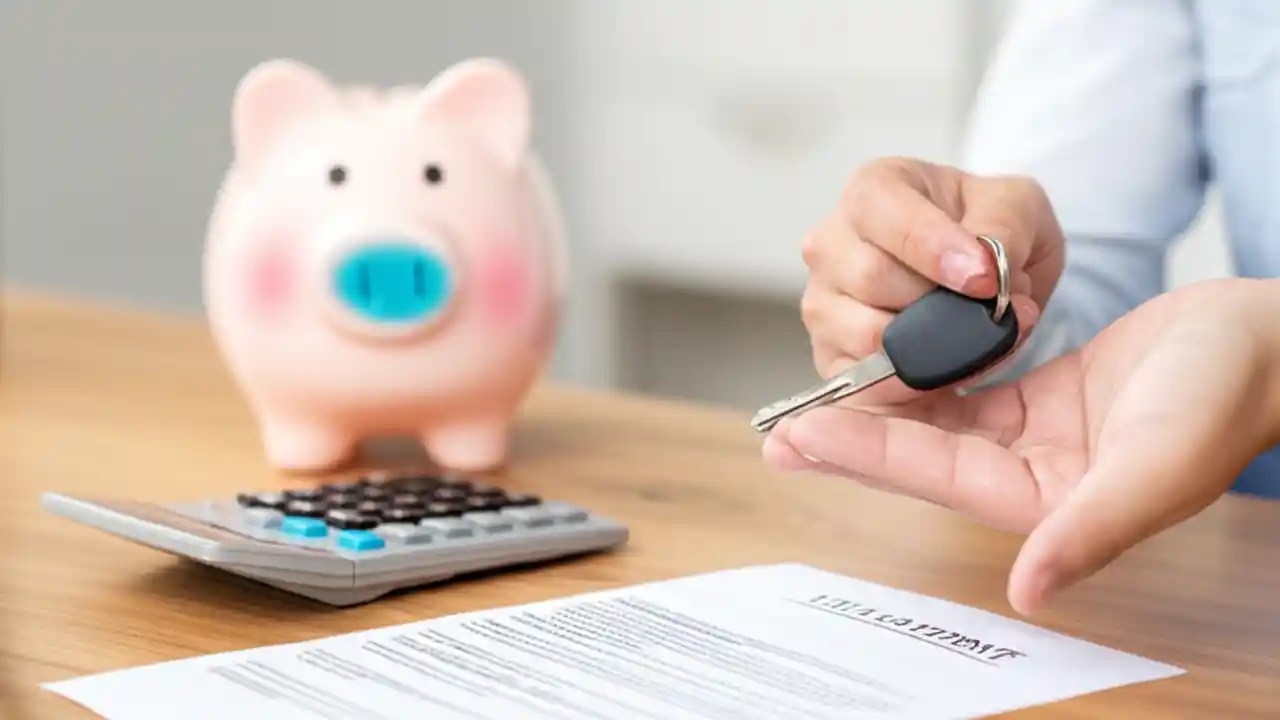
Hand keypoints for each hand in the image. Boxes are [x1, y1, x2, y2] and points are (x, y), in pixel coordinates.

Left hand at [765, 279, 1279, 614]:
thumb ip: (1092, 530)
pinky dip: (925, 380)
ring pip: (938, 423)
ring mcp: (1039, 440)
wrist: (1266, 340)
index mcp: (1051, 504)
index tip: (800, 436)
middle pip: (923, 457)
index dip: (867, 454)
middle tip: (780, 429)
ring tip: (813, 402)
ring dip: (878, 410)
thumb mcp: (1156, 466)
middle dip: (852, 440)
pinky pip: (969, 394)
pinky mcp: (1048, 402)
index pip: (936, 477)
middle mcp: (1035, 479)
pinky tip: (884, 369)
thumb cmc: (1226, 397)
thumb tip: (1029, 594)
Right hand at [801, 157, 1065, 403]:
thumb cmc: (986, 230)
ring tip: (968, 331)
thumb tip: (985, 266)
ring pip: (867, 333)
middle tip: (989, 308)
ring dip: (933, 344)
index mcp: (873, 191)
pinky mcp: (829, 354)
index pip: (884, 214)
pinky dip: (916, 378)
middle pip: (872, 278)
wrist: (979, 281)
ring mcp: (823, 301)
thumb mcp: (1017, 207)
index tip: (983, 278)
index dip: (934, 249)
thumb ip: (1005, 226)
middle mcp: (832, 243)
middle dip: (940, 302)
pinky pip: (866, 376)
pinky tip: (944, 362)